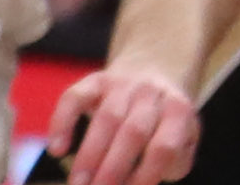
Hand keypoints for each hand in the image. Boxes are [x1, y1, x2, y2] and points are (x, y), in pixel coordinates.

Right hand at [48, 61, 198, 184]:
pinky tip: (58, 149)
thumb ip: (170, 162)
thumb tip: (140, 180)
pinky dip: (63, 123)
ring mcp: (123, 84)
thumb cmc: (162, 119)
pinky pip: (75, 98)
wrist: (156, 66)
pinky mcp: (95, 81)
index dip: (146, 175)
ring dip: (89, 155)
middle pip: (134, 132)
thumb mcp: (182, 137)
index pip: (165, 147)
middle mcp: (152, 94)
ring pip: (107, 118)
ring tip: (77, 184)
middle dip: (113, 169)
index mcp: (178, 111)